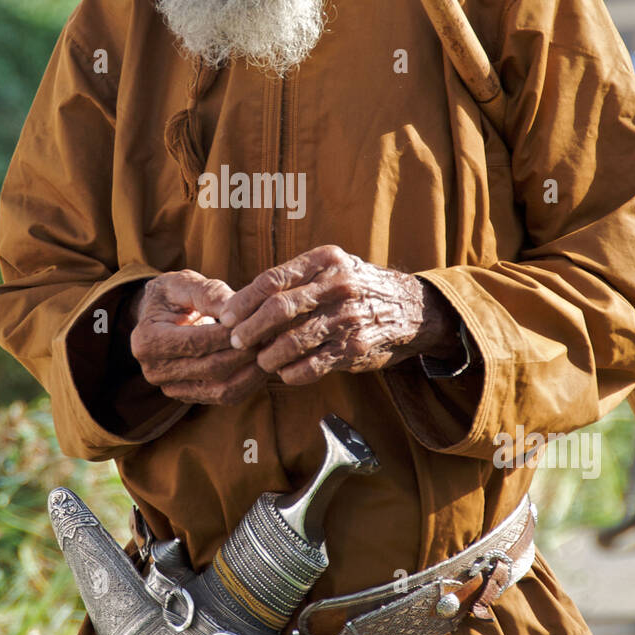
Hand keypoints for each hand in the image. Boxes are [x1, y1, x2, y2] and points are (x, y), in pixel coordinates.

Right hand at [129, 270, 267, 404]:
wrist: (160, 315)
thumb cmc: (173, 295)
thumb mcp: (184, 283)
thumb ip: (208, 293)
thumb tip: (236, 306)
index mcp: (147, 341)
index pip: (196, 342)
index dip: (229, 334)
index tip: (259, 320)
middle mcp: (154, 371)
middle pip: (211, 367)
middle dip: (245, 352)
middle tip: (273, 334)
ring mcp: (172, 388)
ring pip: (221, 388)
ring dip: (252, 371)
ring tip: (272, 348)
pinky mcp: (190, 396)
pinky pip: (225, 396)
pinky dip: (249, 382)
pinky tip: (264, 363)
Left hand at [218, 245, 461, 385]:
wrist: (409, 308)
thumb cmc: (355, 287)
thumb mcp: (331, 268)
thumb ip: (294, 280)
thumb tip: (241, 302)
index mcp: (326, 260)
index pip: (273, 280)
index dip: (244, 301)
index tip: (225, 317)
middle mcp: (338, 285)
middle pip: (279, 309)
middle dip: (250, 329)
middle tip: (235, 342)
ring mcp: (349, 317)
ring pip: (294, 340)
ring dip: (269, 355)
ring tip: (259, 361)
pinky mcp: (356, 346)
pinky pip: (315, 364)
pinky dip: (294, 372)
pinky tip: (285, 374)